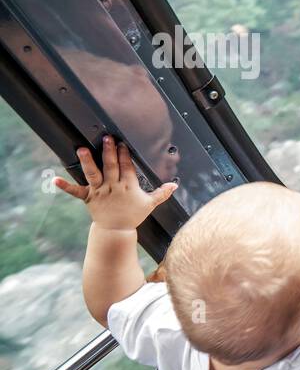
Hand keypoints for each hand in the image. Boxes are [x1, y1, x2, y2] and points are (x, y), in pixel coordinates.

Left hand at [53, 136, 176, 230]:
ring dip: (88, 162)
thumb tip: (175, 185)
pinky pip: (76, 191)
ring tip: (83, 150)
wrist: (116, 231)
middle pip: (111, 167)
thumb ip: (162, 193)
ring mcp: (99, 192)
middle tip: (107, 138)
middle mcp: (113, 187)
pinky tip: (55, 180)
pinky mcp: (88, 198)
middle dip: (109, 152)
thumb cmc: (132, 215)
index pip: (126, 167)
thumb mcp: (150, 204)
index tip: (122, 143)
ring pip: (93, 175)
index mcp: (128, 186)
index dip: (124, 155)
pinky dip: (65, 186)